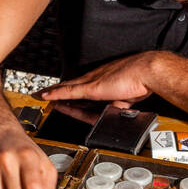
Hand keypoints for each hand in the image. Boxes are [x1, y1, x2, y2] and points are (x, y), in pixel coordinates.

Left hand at [41, 53, 155, 105]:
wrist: (147, 73)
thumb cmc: (140, 84)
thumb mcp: (124, 101)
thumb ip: (114, 107)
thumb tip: (111, 115)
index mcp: (102, 83)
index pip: (81, 90)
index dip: (68, 93)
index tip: (59, 97)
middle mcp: (95, 81)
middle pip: (71, 87)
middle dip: (57, 92)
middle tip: (42, 94)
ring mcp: (92, 83)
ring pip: (67, 89)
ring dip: (53, 93)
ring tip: (40, 96)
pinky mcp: (91, 87)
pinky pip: (69, 92)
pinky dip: (57, 94)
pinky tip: (47, 96)